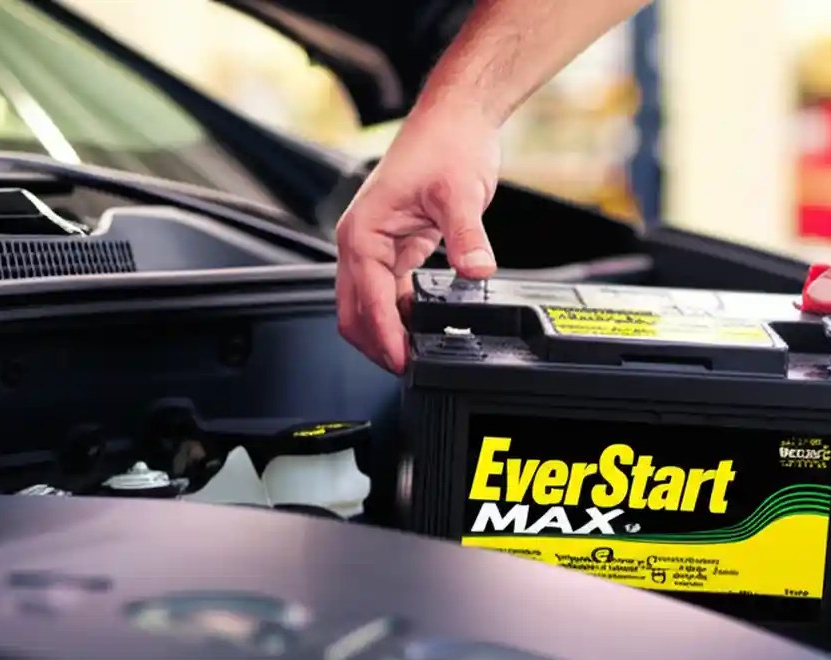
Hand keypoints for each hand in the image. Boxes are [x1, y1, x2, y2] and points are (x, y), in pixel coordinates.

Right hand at [335, 101, 501, 372]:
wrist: (455, 119)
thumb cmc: (446, 144)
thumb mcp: (460, 194)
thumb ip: (467, 237)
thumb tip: (477, 271)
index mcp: (362, 232)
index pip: (368, 302)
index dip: (386, 338)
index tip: (404, 364)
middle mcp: (360, 241)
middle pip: (354, 312)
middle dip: (377, 345)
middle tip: (408, 370)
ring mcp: (374, 245)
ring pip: (368, 305)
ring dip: (386, 331)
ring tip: (416, 355)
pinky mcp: (395, 246)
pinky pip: (387, 291)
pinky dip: (398, 312)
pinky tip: (422, 325)